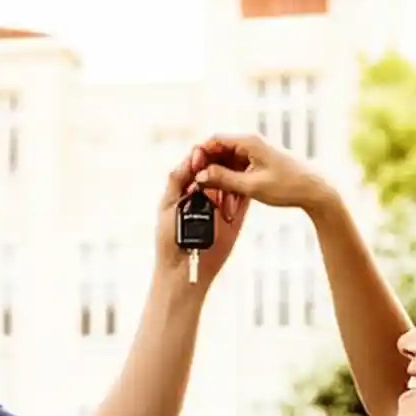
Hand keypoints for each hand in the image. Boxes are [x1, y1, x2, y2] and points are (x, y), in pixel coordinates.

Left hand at [154, 146, 248, 288]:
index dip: (202, 155)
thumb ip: (177, 181)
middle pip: (216, 171)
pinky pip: (243, 201)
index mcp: (186, 190)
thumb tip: (190, 158)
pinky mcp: (234, 218)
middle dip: (222, 160)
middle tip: (228, 149)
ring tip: (240, 158)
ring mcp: (221, 207)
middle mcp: (205, 196)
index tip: (207, 147)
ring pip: (231, 182)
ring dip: (235, 171)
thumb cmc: (168, 239)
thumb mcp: (167, 206)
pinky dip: (246, 189)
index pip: (196, 166)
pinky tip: (248, 177)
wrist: (184, 269)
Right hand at [192, 133, 333, 212]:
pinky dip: (229, 178)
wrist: (315, 190)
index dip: (199, 154)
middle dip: (207, 166)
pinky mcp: (259, 162)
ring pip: (226, 160)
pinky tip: (226, 194)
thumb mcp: (252, 186)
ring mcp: (255, 152)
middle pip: (218, 149)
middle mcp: (251, 142)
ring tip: (211, 193)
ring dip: (218, 175)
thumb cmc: (288, 186)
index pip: (214, 140)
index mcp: (249, 141)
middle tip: (198, 185)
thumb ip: (224, 179)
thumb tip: (201, 175)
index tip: (193, 171)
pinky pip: (237, 167)